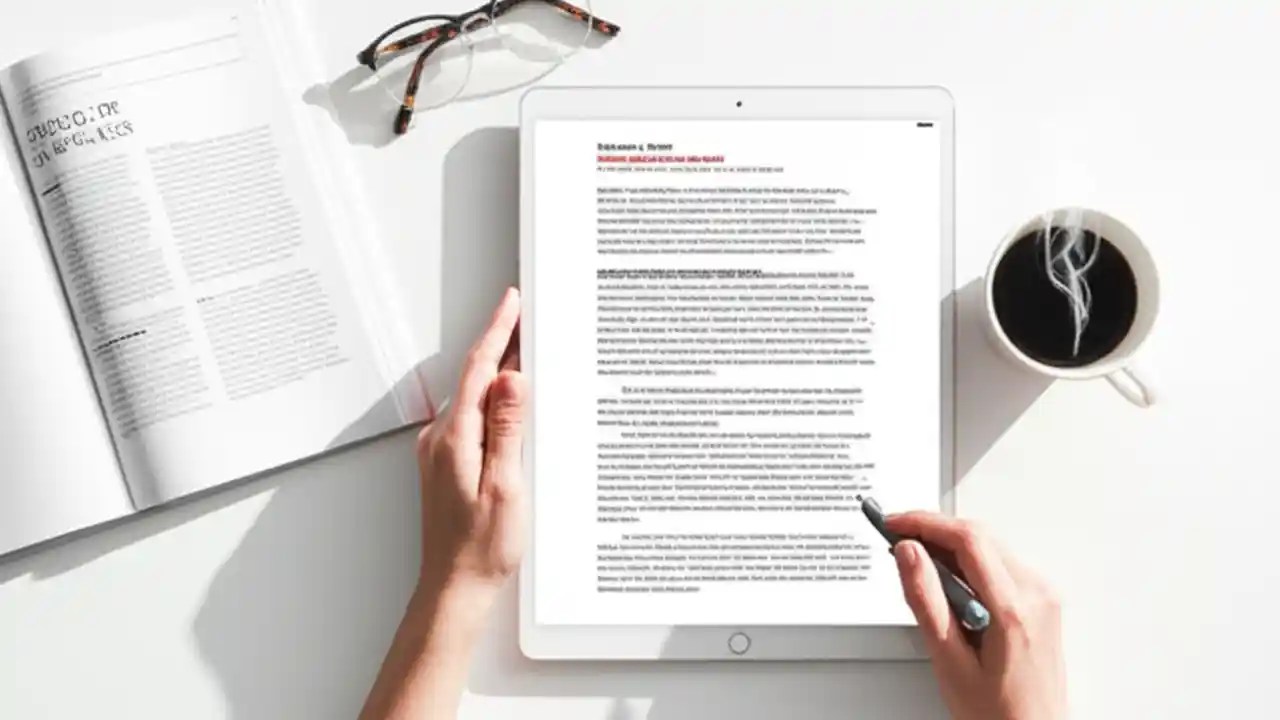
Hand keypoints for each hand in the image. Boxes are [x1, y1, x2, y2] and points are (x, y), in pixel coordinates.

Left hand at [360, 288, 524, 719]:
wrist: (454, 589)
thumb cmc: (480, 548)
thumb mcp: (506, 486)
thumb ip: (507, 429)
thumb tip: (511, 380)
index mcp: (454, 439)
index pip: (479, 370)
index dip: (498, 331)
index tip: (512, 302)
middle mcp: (440, 440)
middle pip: (474, 377)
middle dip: (501, 344)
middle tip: (528, 317)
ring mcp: (440, 453)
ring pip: (473, 397)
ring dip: (497, 373)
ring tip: (525, 351)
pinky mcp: (446, 466)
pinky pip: (471, 418)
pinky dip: (491, 402)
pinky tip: (510, 404)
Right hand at [887, 513, 1066, 719]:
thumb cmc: (998, 713)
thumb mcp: (949, 660)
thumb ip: (926, 600)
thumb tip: (909, 554)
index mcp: (1014, 609)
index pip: (967, 540)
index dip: (925, 523)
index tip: (895, 523)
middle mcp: (1037, 594)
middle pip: (979, 536)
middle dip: (934, 530)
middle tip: (896, 538)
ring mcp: (1043, 596)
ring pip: (989, 546)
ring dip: (949, 546)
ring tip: (915, 562)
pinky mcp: (1040, 600)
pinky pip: (1000, 564)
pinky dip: (968, 562)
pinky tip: (944, 579)